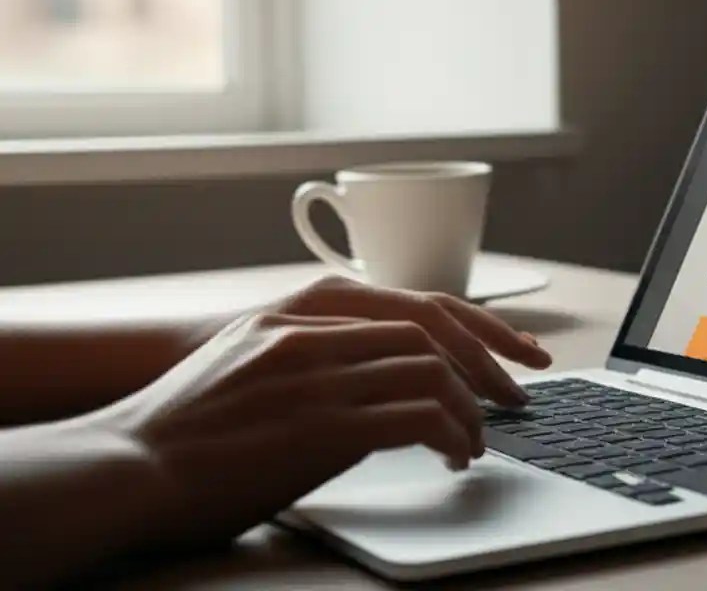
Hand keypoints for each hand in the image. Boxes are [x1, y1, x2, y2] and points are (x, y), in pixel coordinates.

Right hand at [104, 311, 491, 548]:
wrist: (126, 465)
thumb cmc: (180, 429)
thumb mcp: (245, 366)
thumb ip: (306, 360)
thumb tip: (365, 387)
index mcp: (299, 315)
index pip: (412, 307)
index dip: (469, 332)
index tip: (505, 354)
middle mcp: (314, 334)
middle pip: (433, 332)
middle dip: (486, 365)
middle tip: (516, 397)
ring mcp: (319, 376)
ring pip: (432, 373)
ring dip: (470, 409)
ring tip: (478, 440)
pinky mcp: (323, 425)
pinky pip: (417, 418)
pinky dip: (451, 435)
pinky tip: (454, 456)